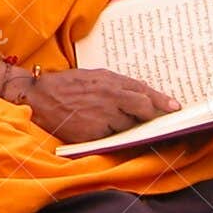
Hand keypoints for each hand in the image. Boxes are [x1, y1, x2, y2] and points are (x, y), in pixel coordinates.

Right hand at [18, 67, 178, 143]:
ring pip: (129, 125)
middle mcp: (108, 97)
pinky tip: (103, 130)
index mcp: (108, 80)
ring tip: (118, 124)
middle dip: (151, 115)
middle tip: (156, 121)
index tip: (176, 107)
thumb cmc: (64, 85)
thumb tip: (142, 88)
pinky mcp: (93, 133)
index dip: (162, 100)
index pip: (143, 91)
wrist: (36, 97)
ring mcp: (102, 116)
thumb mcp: (91, 76)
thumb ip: (116, 82)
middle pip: (142, 108)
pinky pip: (112, 136)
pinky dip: (112, 135)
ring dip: (129, 126)